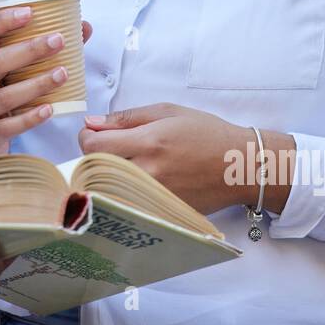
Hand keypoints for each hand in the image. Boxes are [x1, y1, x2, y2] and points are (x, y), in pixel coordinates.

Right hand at [0, 8, 92, 164]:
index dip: (0, 20)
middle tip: (58, 40)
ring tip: (62, 74)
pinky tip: (50, 109)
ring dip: (35, 84)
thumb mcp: (6, 71)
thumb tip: (83, 27)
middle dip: (28, 50)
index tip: (29, 12)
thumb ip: (39, 49)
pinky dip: (30, 117)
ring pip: (4, 96)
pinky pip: (8, 125)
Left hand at [78, 103, 295, 215]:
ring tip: (123, 164)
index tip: (92, 134)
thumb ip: (126, 118)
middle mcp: (149, 173)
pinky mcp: (160, 212)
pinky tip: (136, 181)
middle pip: (97, 169)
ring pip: (109, 189)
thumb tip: (92, 123)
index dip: (86, 137)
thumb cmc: (205, 133)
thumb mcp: (167, 112)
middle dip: (93, 157)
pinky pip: (128, 203)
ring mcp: (154, 197)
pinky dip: (124, 192)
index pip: (94, 146)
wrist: (239, 165)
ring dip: (107, 176)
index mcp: (149, 143)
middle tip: (107, 148)